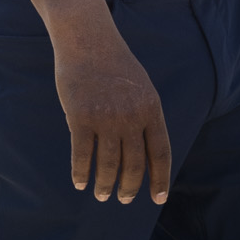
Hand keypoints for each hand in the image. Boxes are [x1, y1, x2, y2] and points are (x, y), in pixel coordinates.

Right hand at [55, 30, 171, 204]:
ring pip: (108, 163)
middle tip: (122, 199)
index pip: (160, 154)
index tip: (157, 198)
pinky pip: (82, 153)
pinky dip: (80, 171)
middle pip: (134, 164)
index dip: (159, 179)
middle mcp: (131, 117)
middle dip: (129, 187)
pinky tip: (80, 181)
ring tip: (101, 195)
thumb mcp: (141, 87)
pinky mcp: (80, 117)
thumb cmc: (113, 64)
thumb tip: (144, 149)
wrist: (86, 39)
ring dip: (105, 184)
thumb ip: (144, 116)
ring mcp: (105, 118)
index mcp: (151, 110)